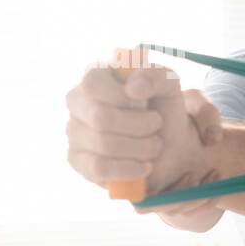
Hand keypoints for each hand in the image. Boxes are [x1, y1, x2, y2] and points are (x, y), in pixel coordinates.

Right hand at [65, 48, 221, 206]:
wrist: (170, 144)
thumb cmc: (163, 108)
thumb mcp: (169, 85)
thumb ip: (155, 76)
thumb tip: (133, 88)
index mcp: (94, 77)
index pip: (92, 85)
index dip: (123, 98)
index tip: (146, 104)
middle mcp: (77, 103)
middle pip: (100, 118)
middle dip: (140, 126)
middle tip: (157, 125)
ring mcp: (74, 132)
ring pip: (103, 145)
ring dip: (141, 148)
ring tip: (155, 146)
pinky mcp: (78, 161)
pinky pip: (99, 168)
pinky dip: (130, 169)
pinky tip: (144, 166)